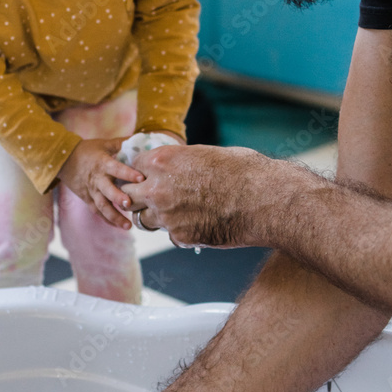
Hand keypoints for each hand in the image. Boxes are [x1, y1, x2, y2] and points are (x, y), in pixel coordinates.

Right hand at [58, 138, 144, 228]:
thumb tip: (142, 138)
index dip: (128, 173)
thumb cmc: (87, 150)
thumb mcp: (103, 143)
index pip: (116, 168)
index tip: (140, 178)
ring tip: (127, 226)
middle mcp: (97, 179)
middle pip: (107, 190)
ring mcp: (91, 191)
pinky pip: (97, 211)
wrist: (63, 160)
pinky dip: (108, 219)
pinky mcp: (87, 198)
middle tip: (129, 204)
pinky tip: (119, 226)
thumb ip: (122, 143)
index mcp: (102, 163)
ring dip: (114, 216)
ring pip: (102, 206)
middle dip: (118, 197)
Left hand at [123, 144, 268, 246]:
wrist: (264, 200)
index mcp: (163, 161)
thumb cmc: (243, 170)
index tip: (148, 175)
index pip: (133, 165)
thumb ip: (183, 162)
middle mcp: (157, 188)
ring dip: (153, 216)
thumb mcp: (207, 154)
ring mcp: (166, 216)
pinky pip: (169, 235)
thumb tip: (178, 166)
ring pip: (143, 219)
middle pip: (128, 194)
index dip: (142, 171)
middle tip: (150, 197)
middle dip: (137, 195)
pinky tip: (197, 224)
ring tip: (171, 213)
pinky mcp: (180, 237)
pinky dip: (179, 232)